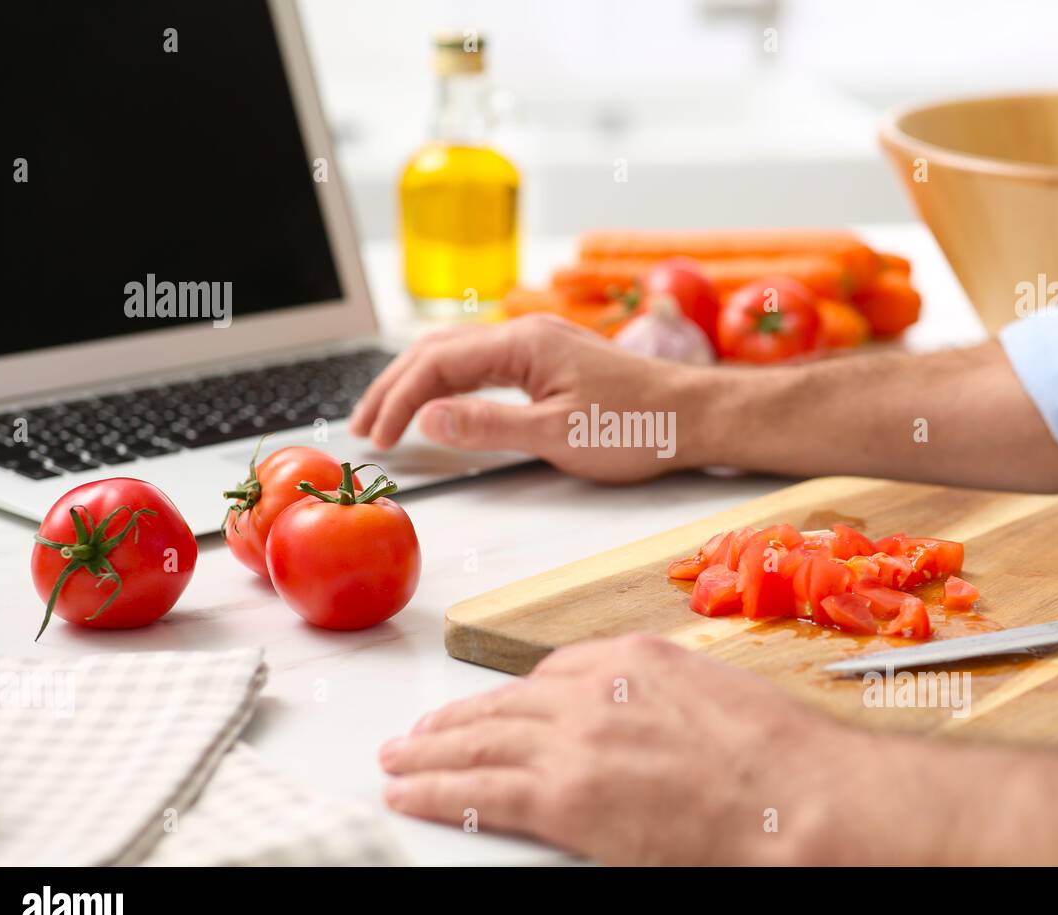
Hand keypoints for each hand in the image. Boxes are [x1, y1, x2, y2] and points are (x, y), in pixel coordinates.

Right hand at [349, 315, 713, 482]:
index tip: (377, 439)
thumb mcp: (558, 436)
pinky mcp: (550, 358)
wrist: (692, 415)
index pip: (438, 363)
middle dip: (395, 387)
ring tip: (388, 415)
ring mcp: (539, 343)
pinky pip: (484, 361)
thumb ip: (489, 425)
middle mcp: (527, 333)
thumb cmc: (638, 427)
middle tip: (364, 427)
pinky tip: (440, 400)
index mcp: (524, 344)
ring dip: (419, 382)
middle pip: (439, 350)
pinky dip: (450, 380)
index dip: (399, 400)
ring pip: (458, 352)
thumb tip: (428, 418)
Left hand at [379, 634, 1057, 864]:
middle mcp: (592, 690)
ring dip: (431, 752)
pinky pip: (480, 792)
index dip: (509, 698)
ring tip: (400, 759)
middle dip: (454, 719)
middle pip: (502, 704)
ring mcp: (573, 740)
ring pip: (479, 742)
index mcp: (631, 659)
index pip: (549, 674)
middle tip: (419, 730)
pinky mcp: (563, 796)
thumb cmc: (778, 755)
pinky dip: (436, 791)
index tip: (488, 710)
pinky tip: (412, 793)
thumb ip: (662, 698)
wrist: (796, 795)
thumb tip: (643, 724)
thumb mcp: (716, 695)